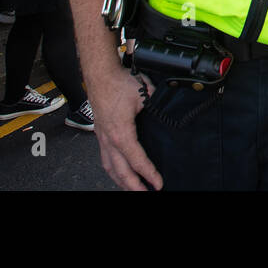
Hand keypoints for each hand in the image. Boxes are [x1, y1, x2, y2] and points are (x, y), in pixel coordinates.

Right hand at [88, 65, 162, 190]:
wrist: (100, 74)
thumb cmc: (119, 83)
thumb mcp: (145, 94)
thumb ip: (156, 106)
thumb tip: (167, 112)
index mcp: (121, 133)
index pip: (137, 160)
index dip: (149, 174)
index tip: (158, 183)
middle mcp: (109, 139)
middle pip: (120, 171)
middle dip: (134, 186)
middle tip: (147, 193)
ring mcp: (102, 137)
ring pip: (110, 167)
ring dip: (121, 181)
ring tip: (133, 189)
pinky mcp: (100, 133)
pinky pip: (105, 158)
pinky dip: (113, 170)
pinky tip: (118, 172)